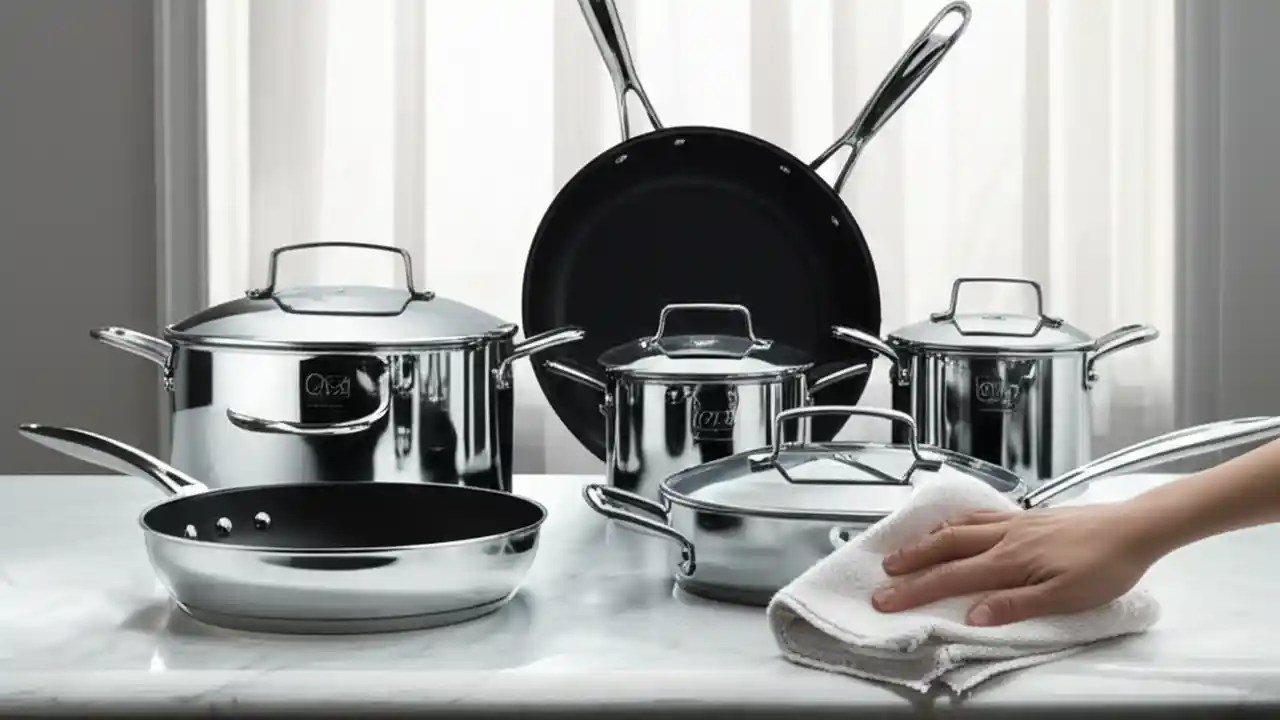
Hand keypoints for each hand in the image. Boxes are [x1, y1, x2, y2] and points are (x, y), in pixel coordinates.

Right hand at [870, 502, 1167, 625]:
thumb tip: (971, 615)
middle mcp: (1004, 536)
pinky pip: (979, 514)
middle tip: (883, 574)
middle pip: (946, 547)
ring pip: (959, 527)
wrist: (1134, 528)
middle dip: (911, 561)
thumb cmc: (1105, 567)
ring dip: (927, 539)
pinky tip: (953, 523)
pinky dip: (955, 520)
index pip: (952, 577)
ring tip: (904, 548)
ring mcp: (1014, 522)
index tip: (886, 601)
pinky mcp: (1026, 515)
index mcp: (1010, 560)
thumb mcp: (1065, 597)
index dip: (916, 590)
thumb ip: (1015, 605)